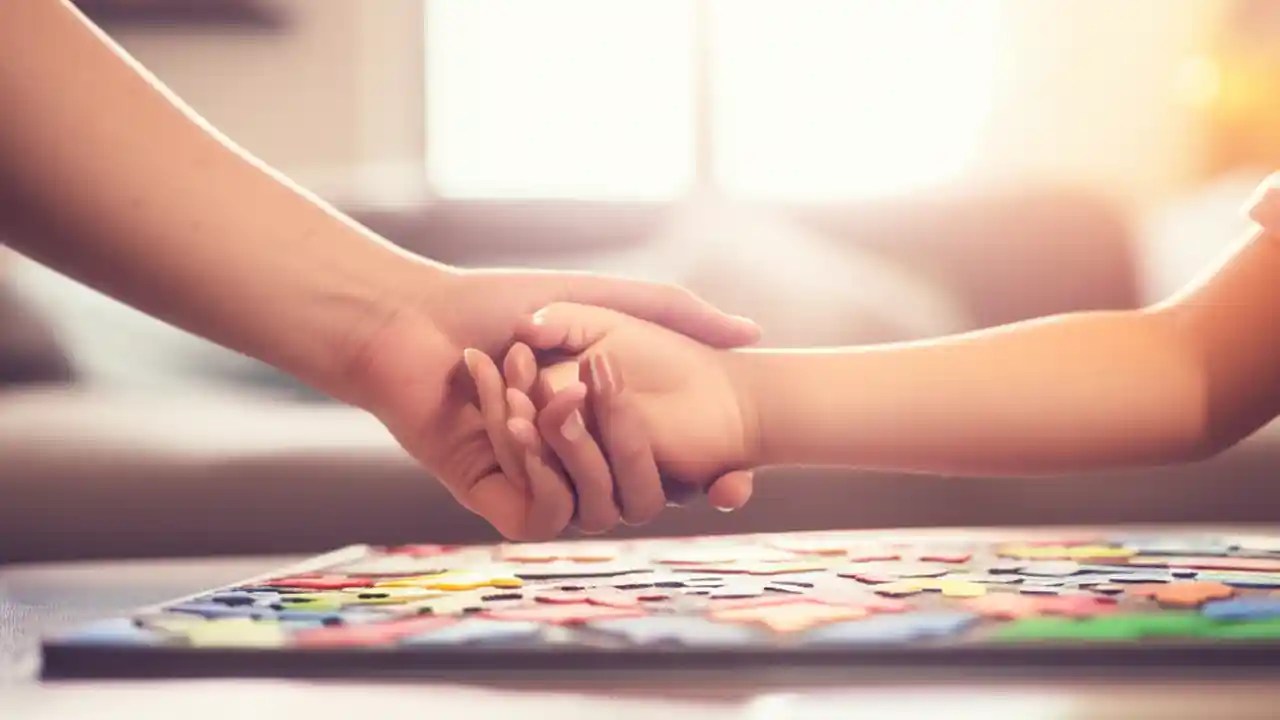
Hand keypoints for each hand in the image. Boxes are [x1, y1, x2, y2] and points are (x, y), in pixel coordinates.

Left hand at [341, 266, 758, 540]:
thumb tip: (751, 333)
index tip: (732, 474)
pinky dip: (541, 472)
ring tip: (537, 390)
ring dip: (574, 449)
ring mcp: (541, 484)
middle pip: (640, 492)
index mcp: (607, 424)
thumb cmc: (499, 304)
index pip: (673, 464)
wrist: (413, 323)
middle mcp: (579, 460)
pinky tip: (519, 421)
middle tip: (590, 385)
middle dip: (624, 441)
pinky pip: (545, 516)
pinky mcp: (499, 501)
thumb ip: (678, 312)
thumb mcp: (605, 298)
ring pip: (595, 505)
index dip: (709, 474)